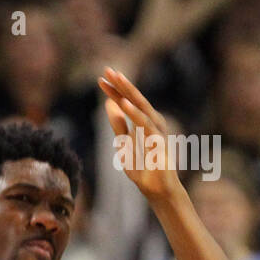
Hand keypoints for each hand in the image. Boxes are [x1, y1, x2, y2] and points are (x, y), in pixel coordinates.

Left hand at [99, 67, 182, 200]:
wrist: (158, 190)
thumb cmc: (143, 168)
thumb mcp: (124, 144)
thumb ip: (118, 126)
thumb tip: (109, 105)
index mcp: (143, 123)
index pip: (126, 103)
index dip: (114, 91)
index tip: (101, 78)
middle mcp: (152, 123)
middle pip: (135, 99)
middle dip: (121, 85)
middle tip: (108, 70)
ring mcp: (156, 131)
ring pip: (141, 107)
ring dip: (128, 92)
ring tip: (116, 79)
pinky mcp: (158, 141)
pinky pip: (144, 124)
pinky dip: (134, 113)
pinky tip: (123, 102)